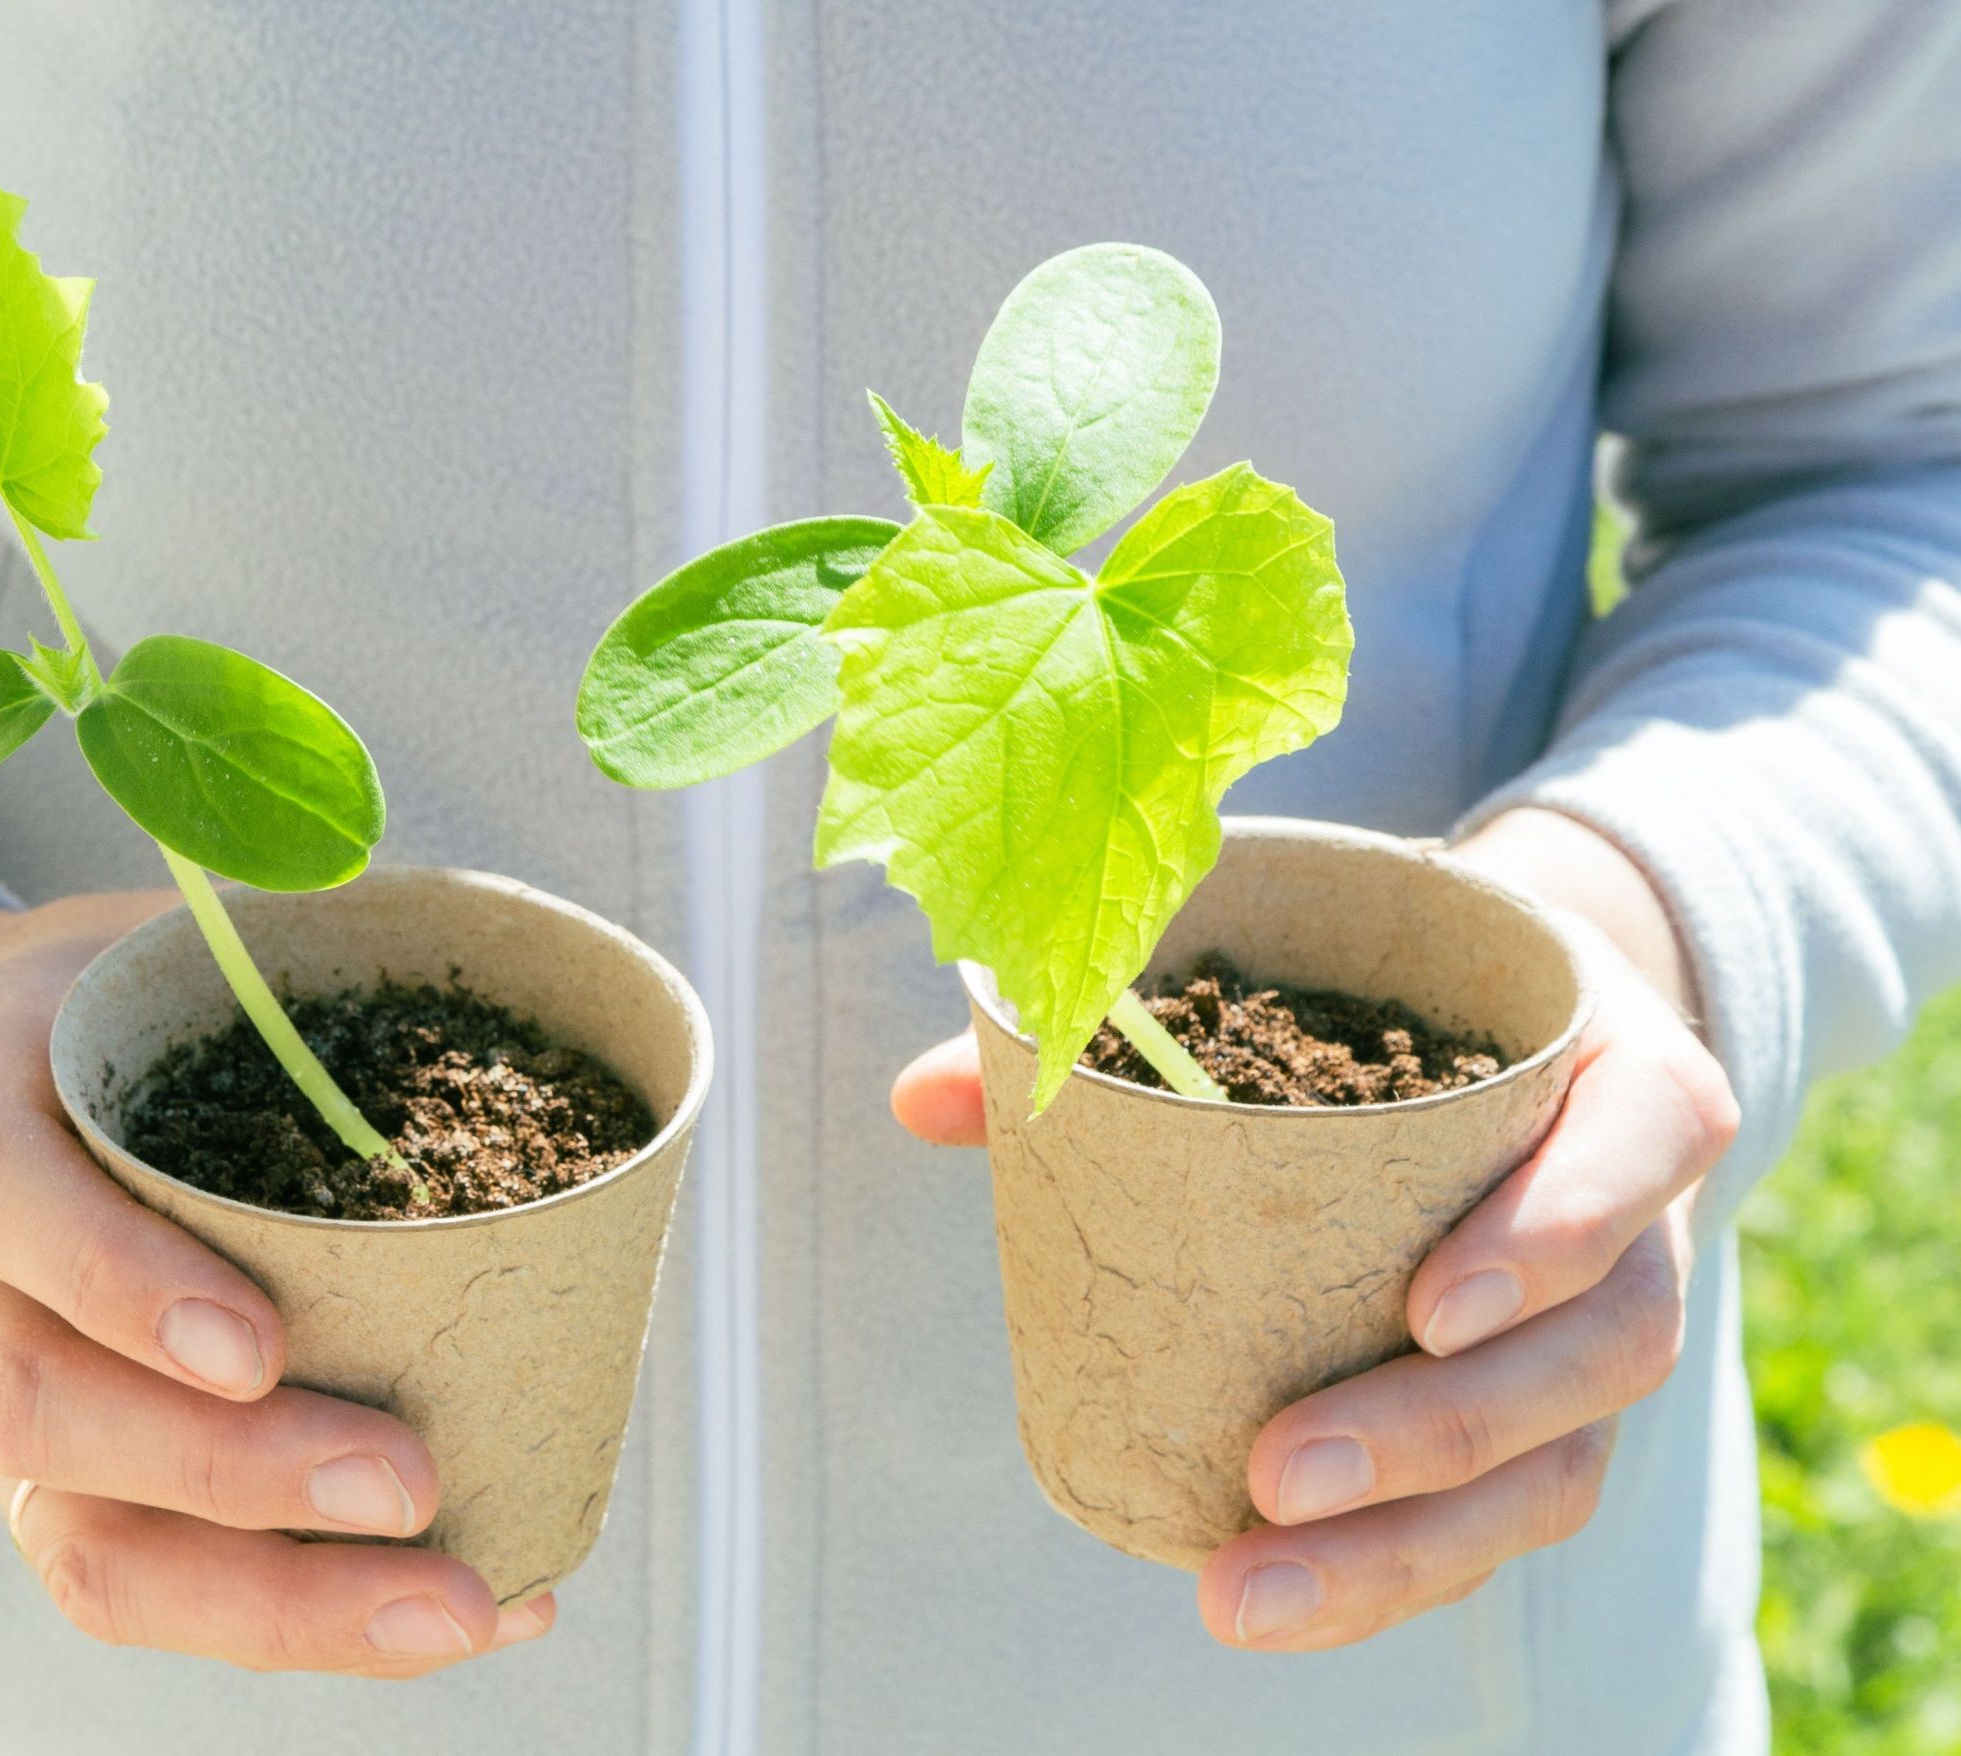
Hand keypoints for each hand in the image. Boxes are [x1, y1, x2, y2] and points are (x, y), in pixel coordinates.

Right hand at [0, 894, 554, 1674]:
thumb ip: (271, 949)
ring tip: (459, 1604)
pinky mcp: (50, 1488)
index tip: (260, 1341)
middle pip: (41, 1413)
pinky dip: (301, 1621)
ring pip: (88, 1547)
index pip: (0, 1204)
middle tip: (412, 1480)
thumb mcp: (141, 945)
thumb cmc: (82, 1013)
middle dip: (237, 1471)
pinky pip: (145, 1586)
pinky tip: (451, 1615)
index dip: (120, 1282)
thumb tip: (483, 928)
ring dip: (281, 1601)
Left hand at [889, 808, 1738, 1649]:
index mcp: (1615, 1076)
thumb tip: (926, 1099)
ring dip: (1407, 1547)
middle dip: (1440, 1431)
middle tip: (1273, 1473)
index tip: (1425, 1302)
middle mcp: (1646, 1221)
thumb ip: (1120, 1024)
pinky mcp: (1558, 1422)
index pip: (1647, 1137)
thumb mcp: (1318, 973)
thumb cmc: (1397, 999)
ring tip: (1245, 1592)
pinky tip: (1279, 1600)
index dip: (1560, 1226)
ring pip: (1559, 1467)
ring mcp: (1610, 1334)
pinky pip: (1503, 1516)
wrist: (1517, 1042)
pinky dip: (1396, 1569)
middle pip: (1601, 1345)